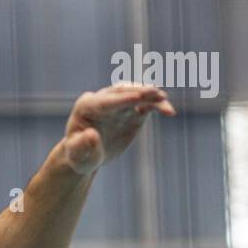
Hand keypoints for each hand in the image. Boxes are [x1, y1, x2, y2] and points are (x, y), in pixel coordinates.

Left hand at [61, 83, 175, 174]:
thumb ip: (82, 145)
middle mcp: (103, 100)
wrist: (87, 156)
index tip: (138, 97)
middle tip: (155, 91)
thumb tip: (91, 136)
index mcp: (86, 106)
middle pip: (122, 92)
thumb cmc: (79, 155)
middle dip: (138, 91)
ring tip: (164, 99)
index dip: (122, 99)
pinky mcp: (133, 112)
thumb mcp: (77, 154)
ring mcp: (120, 104)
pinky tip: (169, 112)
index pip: (105, 101)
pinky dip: (158, 106)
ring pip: (137, 95)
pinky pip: (148, 105)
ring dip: (151, 96)